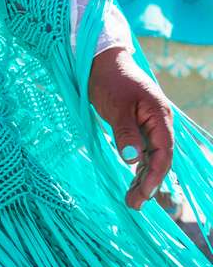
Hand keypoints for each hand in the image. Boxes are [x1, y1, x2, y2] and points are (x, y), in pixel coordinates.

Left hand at [89, 46, 174, 209]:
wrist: (103, 62)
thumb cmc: (110, 81)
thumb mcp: (116, 107)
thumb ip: (125, 133)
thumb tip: (132, 159)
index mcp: (159, 117)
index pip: (164, 152)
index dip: (155, 175)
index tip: (143, 194)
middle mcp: (159, 123)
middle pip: (159, 159)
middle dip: (149, 183)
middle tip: (133, 204)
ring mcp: (149, 125)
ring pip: (151, 157)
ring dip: (142, 178)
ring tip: (131, 200)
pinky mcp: (137, 127)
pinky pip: (142, 151)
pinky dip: (137, 167)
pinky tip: (131, 181)